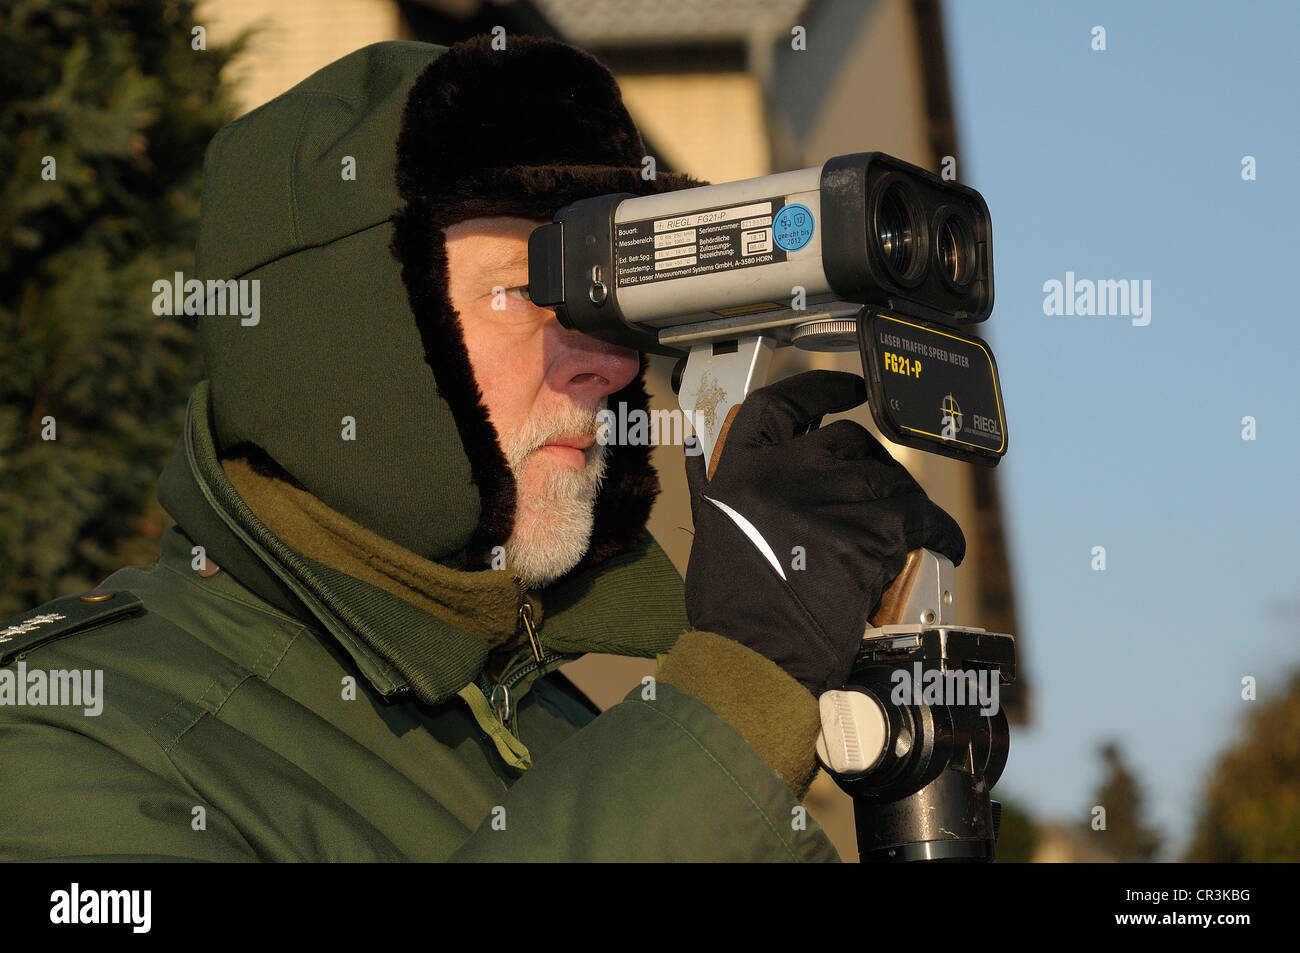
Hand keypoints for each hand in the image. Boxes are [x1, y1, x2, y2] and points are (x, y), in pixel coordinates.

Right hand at [683, 370, 964, 695]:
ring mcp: (829, 500)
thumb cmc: (729, 609)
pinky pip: (922, 517)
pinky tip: (942, 544)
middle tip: (879, 492)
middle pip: (847, 441)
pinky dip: (938, 531)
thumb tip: (715, 453)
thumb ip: (725, 487)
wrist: (753, 659)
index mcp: (740, 468)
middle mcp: (784, 472)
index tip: (850, 389)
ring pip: (888, 479)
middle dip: (870, 464)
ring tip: (908, 529)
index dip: (823, 389)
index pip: (783, 402)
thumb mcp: (713, 530)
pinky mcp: (870, 534)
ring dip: (903, 502)